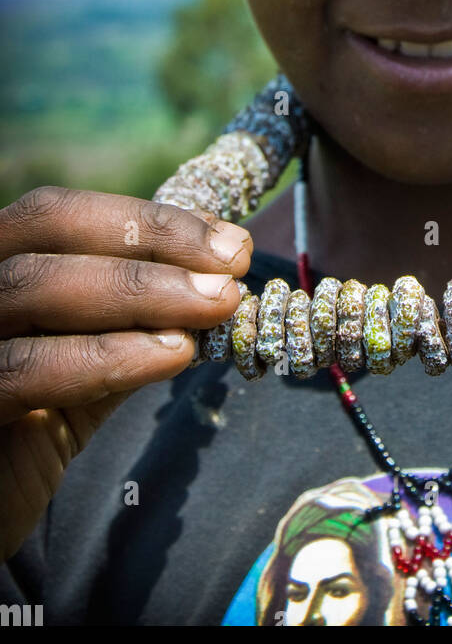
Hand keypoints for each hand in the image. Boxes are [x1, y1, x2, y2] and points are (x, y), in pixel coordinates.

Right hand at [0, 186, 251, 562]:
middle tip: (231, 269)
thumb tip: (217, 270)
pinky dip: (107, 355)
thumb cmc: (29, 429)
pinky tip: (174, 355)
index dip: (149, 220)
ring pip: (36, 285)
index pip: (62, 214)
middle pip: (48, 229)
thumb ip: (134, 318)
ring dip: (142, 290)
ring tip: (215, 305)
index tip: (229, 243)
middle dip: (152, 240)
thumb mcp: (89, 363)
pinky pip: (27, 368)